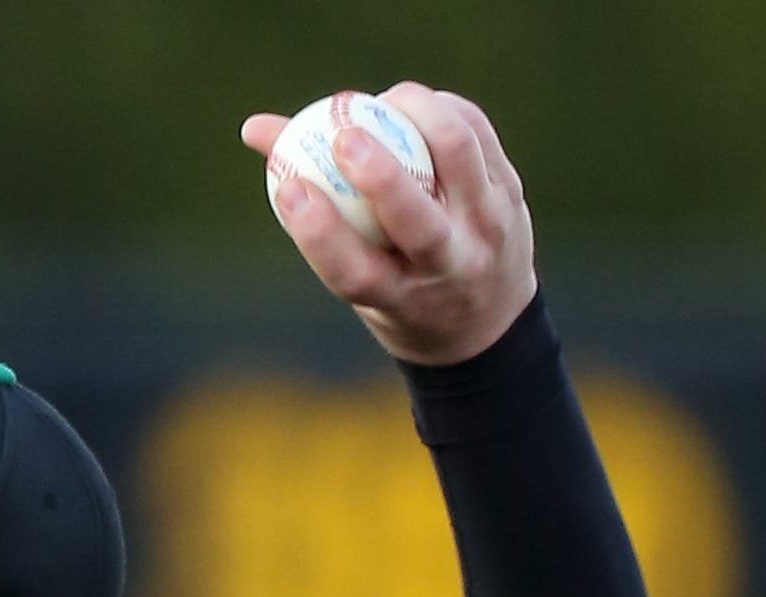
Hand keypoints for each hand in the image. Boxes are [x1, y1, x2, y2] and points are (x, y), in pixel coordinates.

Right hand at [239, 86, 535, 364]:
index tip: (290, 188)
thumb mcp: (357, 273)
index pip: (352, 272)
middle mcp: (446, 269)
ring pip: (456, 152)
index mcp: (397, 301)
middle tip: (345, 134)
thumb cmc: (398, 290)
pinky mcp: (510, 193)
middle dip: (379, 174)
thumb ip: (310, 210)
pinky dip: (442, 108)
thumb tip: (254, 130)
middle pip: (415, 219)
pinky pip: (476, 131)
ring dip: (418, 112)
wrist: (489, 325)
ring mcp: (486, 229)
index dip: (318, 232)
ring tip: (386, 102)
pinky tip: (416, 106)